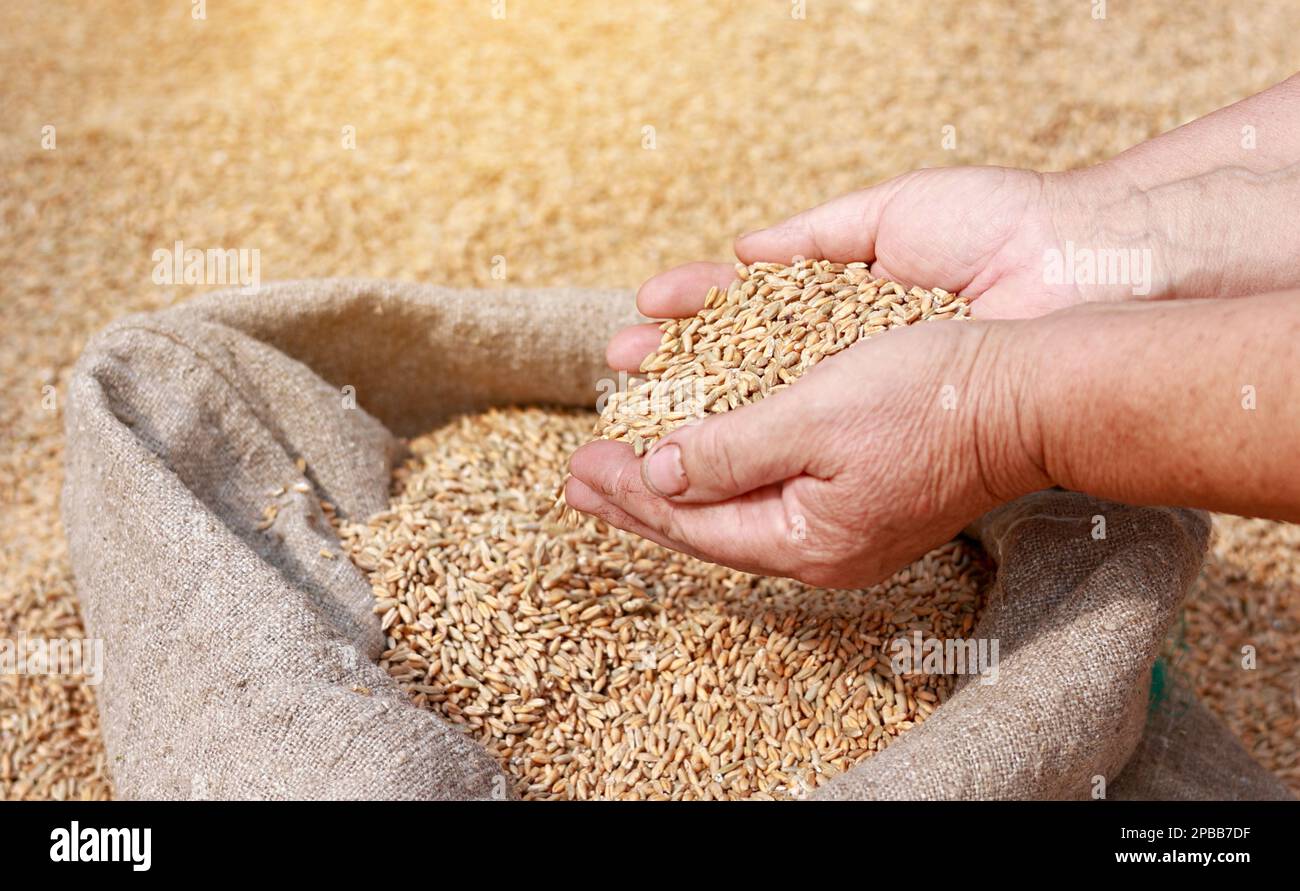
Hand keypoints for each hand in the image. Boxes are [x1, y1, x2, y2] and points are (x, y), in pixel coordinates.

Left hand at [566, 317, 1046, 587]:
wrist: (1032, 391)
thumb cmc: (930, 398)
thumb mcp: (813, 419)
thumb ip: (728, 452)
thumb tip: (657, 475)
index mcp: (809, 542)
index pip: (695, 526)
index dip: (632, 494)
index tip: (580, 462)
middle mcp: (825, 544)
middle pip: (709, 522)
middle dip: (640, 496)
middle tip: (578, 475)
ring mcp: (848, 518)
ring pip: (737, 497)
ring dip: (678, 470)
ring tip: (624, 453)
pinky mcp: (865, 484)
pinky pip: (772, 475)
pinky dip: (726, 454)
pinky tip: (704, 436)